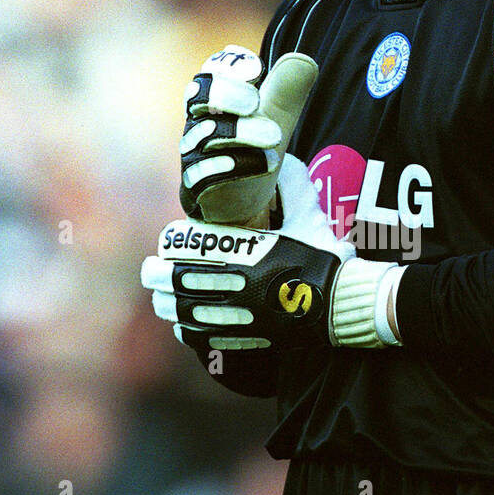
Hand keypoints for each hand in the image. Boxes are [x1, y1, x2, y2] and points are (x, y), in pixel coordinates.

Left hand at [143, 155, 403, 352]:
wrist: (343, 302)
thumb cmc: (324, 257)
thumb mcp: (310, 215)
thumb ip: (294, 184)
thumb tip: (284, 158)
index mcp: (249, 253)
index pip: (195, 249)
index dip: (172, 248)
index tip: (163, 245)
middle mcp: (240, 285)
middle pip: (182, 284)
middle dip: (158, 278)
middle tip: (150, 272)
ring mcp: (242, 314)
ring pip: (188, 313)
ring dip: (169, 305)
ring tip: (160, 299)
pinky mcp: (248, 336)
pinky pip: (206, 336)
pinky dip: (189, 330)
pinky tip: (182, 325)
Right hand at [179, 46, 317, 225]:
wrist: (241, 199)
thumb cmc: (254, 148)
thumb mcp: (277, 117)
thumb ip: (288, 89)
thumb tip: (304, 61)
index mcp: (214, 100)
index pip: (210, 74)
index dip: (227, 69)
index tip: (256, 72)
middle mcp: (198, 122)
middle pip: (198, 97)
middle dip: (227, 94)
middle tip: (256, 102)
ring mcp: (194, 154)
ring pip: (206, 136)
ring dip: (241, 133)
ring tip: (274, 138)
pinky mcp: (196, 185)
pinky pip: (202, 174)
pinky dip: (227, 167)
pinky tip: (257, 163)